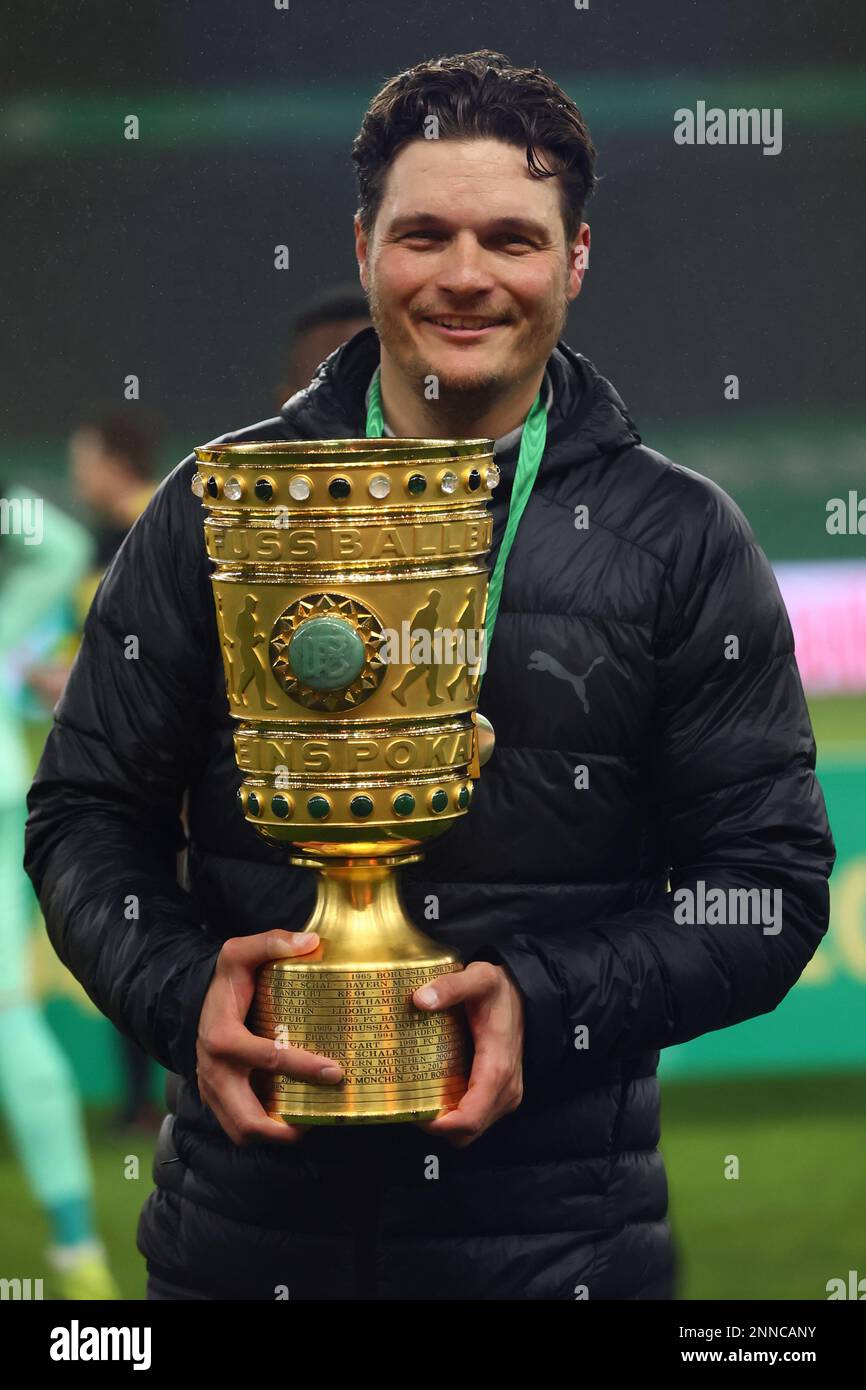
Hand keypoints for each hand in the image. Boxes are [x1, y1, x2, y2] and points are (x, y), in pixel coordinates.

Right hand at [196, 930, 343, 1146]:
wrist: (194, 1000)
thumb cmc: (225, 979)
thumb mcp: (239, 952)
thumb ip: (270, 942)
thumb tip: (310, 942)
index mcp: (222, 1037)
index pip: (267, 1059)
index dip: (304, 1068)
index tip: (336, 1072)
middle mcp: (213, 1072)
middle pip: (246, 1121)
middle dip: (285, 1129)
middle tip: (321, 1119)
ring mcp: (211, 1090)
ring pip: (241, 1132)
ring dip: (275, 1134)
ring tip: (310, 1122)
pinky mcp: (215, 1099)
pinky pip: (238, 1126)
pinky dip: (265, 1128)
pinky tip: (293, 1116)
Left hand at [412, 961, 524, 1147]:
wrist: (526, 993)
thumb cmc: (501, 989)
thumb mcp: (478, 978)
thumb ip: (450, 986)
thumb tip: (420, 1000)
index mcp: (497, 1069)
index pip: (469, 1119)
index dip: (439, 1125)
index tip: (414, 1113)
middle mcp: (506, 1089)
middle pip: (468, 1131)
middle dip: (437, 1127)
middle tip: (410, 1106)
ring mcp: (506, 1094)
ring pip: (473, 1128)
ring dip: (447, 1123)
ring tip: (420, 1100)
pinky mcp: (502, 1093)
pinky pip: (478, 1117)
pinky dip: (457, 1114)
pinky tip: (438, 1094)